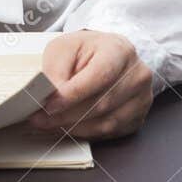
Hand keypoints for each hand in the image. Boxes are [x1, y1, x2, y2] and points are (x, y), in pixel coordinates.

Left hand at [33, 30, 154, 139]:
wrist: (106, 57)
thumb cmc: (85, 52)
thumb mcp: (64, 48)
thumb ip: (56, 69)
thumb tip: (51, 96)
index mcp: (120, 50)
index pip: (99, 76)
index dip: (72, 95)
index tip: (49, 105)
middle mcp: (137, 75)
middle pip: (102, 103)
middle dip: (67, 115)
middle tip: (41, 119)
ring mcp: (141, 98)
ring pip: (106, 122)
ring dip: (74, 127)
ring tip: (51, 124)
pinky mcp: (137, 117)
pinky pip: (111, 132)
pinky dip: (86, 132)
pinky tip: (70, 127)